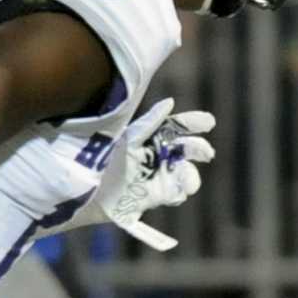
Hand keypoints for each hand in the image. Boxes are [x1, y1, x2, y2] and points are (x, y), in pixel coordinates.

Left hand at [102, 101, 216, 250]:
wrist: (88, 195)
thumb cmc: (104, 162)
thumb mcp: (126, 139)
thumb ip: (149, 122)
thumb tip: (170, 102)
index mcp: (148, 138)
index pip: (175, 126)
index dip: (192, 122)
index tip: (209, 122)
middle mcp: (157, 155)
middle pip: (188, 149)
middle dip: (200, 149)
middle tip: (206, 153)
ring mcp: (159, 175)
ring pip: (188, 173)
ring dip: (191, 176)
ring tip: (187, 183)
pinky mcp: (159, 195)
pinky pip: (179, 193)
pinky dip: (180, 192)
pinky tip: (175, 192)